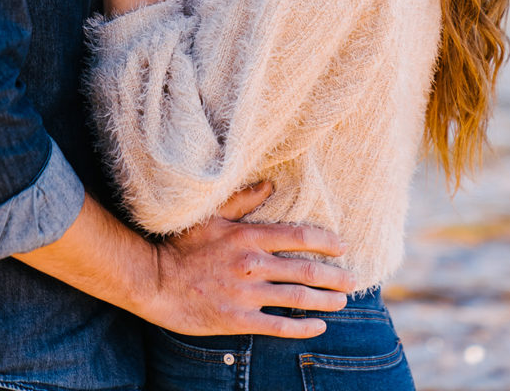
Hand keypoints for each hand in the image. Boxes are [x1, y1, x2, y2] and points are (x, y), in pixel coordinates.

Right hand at [149, 181, 356, 337]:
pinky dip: (303, 327)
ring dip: (325, 300)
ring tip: (342, 301)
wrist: (155, 281)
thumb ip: (243, 201)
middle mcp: (253, 265)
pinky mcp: (239, 320)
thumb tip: (270, 184)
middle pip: (306, 269)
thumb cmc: (182, 245)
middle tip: (353, 279)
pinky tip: (318, 326)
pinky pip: (279, 325)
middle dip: (335, 275)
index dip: (325, 241)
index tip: (342, 246)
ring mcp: (247, 294)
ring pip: (298, 297)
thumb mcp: (211, 215)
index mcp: (249, 237)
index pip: (298, 235)